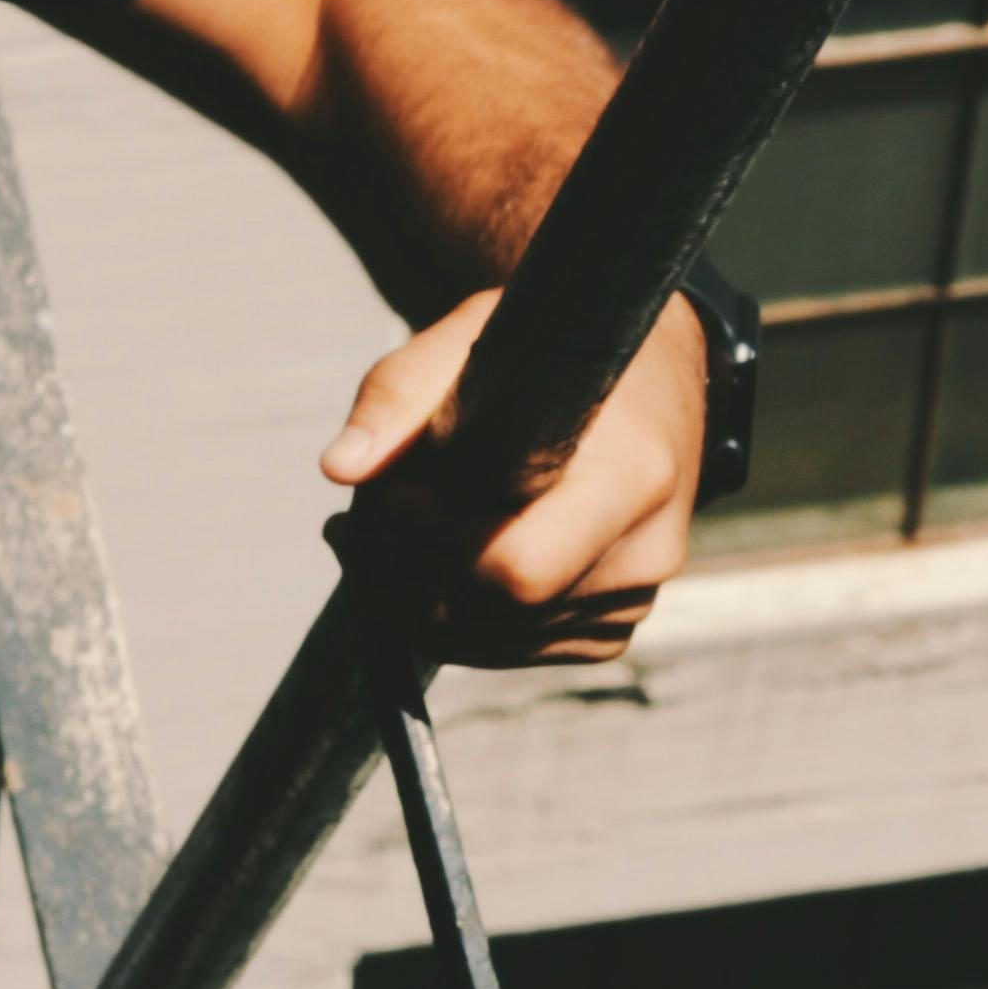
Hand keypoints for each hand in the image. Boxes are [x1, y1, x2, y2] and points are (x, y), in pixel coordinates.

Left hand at [320, 288, 709, 667]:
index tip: (392, 495)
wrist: (646, 374)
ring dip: (420, 600)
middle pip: (499, 615)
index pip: (519, 567)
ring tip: (385, 529)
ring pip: (496, 644)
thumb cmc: (551, 350)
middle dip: (408, 576)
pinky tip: (432, 558)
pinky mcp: (613, 626)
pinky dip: (458, 617)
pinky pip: (514, 649)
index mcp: (633, 477)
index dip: (436, 542)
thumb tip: (341, 467)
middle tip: (360, 519)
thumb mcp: (472, 339)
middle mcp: (646, 551)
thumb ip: (400, 396)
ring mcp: (634, 598)